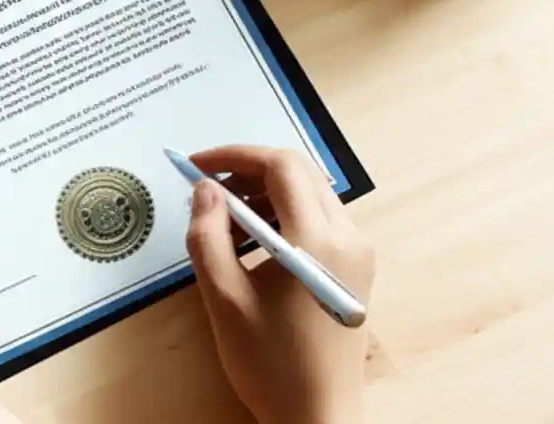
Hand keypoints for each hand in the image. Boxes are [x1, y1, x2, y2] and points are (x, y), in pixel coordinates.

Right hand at [185, 146, 374, 423]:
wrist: (319, 415)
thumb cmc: (270, 363)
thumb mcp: (225, 297)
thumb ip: (208, 235)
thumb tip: (206, 190)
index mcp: (318, 240)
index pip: (280, 166)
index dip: (234, 155)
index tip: (196, 166)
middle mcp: (349, 237)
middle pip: (298, 173)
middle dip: (247, 170)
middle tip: (206, 188)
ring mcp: (358, 252)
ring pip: (309, 194)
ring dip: (264, 193)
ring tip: (223, 218)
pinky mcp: (356, 268)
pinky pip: (318, 220)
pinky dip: (282, 215)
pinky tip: (252, 241)